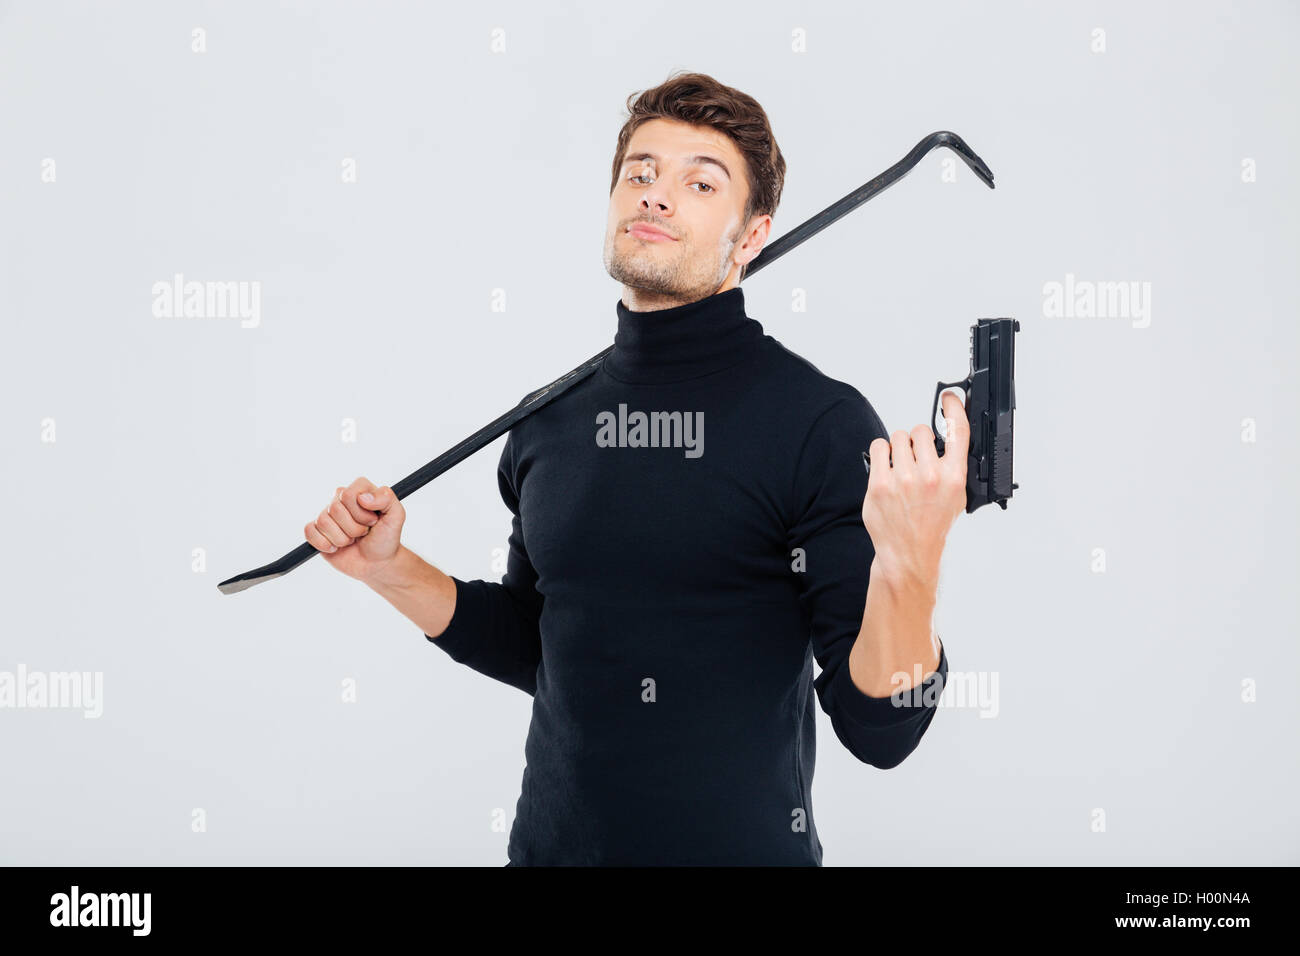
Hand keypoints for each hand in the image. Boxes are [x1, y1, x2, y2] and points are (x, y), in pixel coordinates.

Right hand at [304, 477, 405, 581]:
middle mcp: (341, 500)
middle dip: (354, 528)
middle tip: (363, 533)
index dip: (361, 513)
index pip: (349, 494)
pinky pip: (309, 531)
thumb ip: (387, 499)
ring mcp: (328, 515)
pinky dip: (324, 544)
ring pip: (324, 522)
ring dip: (342, 539)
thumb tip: (363, 497)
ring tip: (352, 540)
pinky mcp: (317, 531)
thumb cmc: (386, 538)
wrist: (377, 563)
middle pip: (336, 509)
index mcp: (359, 490)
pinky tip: (336, 548)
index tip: (373, 521)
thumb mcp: (396, 516)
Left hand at [862, 391, 968, 588]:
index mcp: (954, 477)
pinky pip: (878, 447)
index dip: (955, 407)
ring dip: (899, 446)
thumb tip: (949, 436)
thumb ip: (953, 466)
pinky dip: (881, 453)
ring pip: (898, 437)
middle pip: (921, 430)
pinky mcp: (880, 484)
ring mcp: (903, 480)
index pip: (958, 430)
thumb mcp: (956, 496)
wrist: (908, 552)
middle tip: (916, 457)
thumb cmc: (932, 524)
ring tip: (901, 466)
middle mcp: (930, 476)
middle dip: (917, 440)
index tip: (949, 398)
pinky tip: (886, 467)